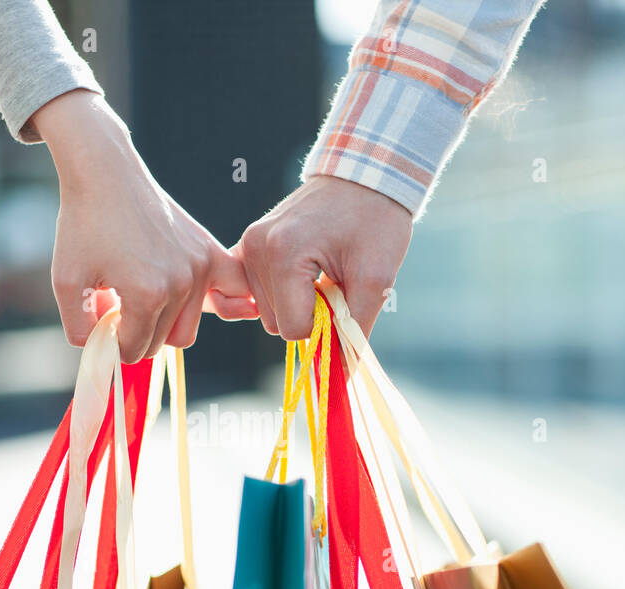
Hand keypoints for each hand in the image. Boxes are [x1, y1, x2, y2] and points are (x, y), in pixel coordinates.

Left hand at [31, 91, 256, 362]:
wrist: (107, 174)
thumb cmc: (83, 224)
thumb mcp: (66, 282)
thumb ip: (78, 330)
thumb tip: (100, 352)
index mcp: (147, 295)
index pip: (135, 348)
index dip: (113, 343)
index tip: (103, 323)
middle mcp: (180, 284)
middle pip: (163, 343)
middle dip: (137, 334)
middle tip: (117, 306)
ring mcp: (199, 267)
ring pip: (186, 329)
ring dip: (163, 323)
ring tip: (140, 295)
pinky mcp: (209, 252)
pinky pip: (230, 293)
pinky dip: (223, 303)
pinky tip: (197, 298)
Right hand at [235, 175, 411, 339]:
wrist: (366, 174)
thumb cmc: (376, 220)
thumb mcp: (376, 278)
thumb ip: (356, 330)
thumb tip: (342, 377)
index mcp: (282, 254)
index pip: (292, 329)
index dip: (324, 327)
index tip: (344, 300)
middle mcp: (255, 248)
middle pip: (276, 323)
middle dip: (309, 315)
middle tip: (335, 283)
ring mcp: (247, 245)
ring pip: (266, 312)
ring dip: (297, 304)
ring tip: (322, 273)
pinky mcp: (248, 244)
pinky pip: (254, 291)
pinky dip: (278, 294)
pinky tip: (300, 280)